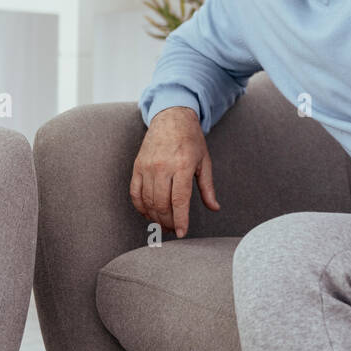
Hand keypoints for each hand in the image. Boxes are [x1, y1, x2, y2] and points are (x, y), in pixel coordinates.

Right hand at [131, 106, 219, 237]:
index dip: (180, 219)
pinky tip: (148, 213)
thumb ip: (207, 187)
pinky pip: (134, 192)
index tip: (181, 233)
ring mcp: (147, 167)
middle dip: (167, 221)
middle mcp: (162, 167)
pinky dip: (140, 206)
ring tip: (163, 223)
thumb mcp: (205, 161)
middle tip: (173, 228)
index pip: (179, 200)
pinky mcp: (137, 166)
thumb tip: (215, 208)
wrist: (172, 117)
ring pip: (148, 200)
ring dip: (155, 216)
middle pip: (161, 203)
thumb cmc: (191, 139)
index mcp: (182, 166)